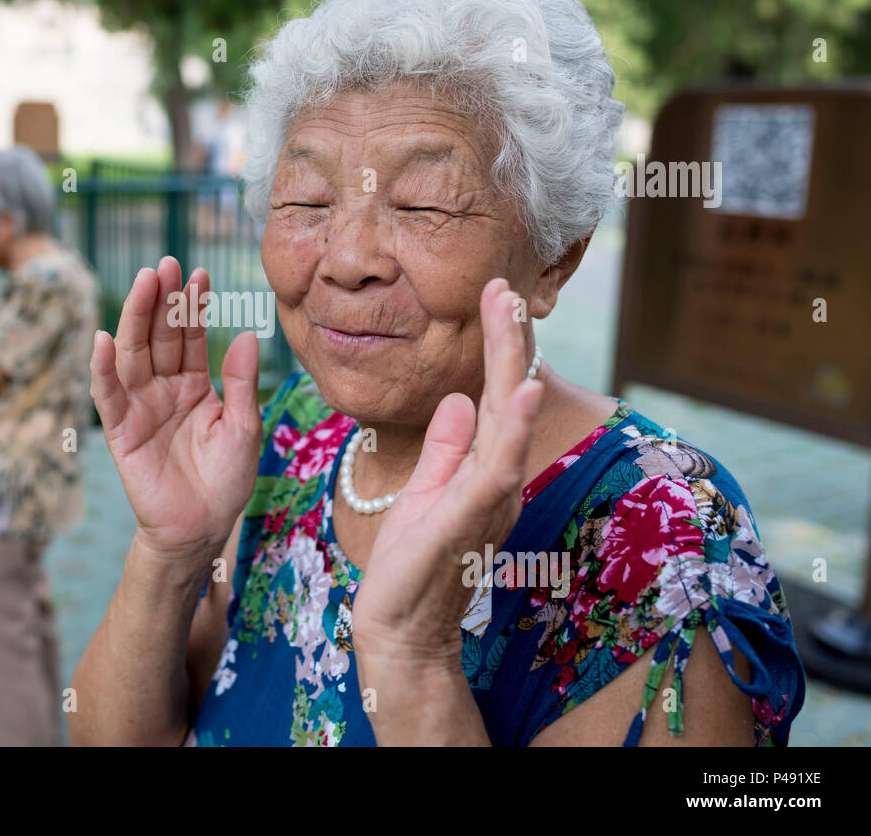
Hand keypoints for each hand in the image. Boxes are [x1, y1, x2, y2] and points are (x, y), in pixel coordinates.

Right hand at [90, 258, 261, 562]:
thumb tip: (246, 334)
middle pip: (159, 336)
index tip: (200, 272)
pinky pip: (108, 396)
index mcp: (194, 385)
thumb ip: (240, 382)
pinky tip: (103, 339)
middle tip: (167, 264)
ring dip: (136, 318)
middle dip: (163, 300)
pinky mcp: (120, 430)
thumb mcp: (243, 427)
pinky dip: (103, 368)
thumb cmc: (225, 481)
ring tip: (144, 283)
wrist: (200, 529)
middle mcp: (164, 389)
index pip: (190, 337)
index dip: (193, 306)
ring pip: (134, 354)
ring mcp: (140, 406)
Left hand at [352, 277, 544, 671]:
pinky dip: (509, 429)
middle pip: (508, 399)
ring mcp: (488, 501)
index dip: (499, 347)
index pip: (494, 396)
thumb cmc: (413, 565)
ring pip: (508, 423)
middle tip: (507, 287)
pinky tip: (517, 393)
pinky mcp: (467, 520)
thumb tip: (458, 398)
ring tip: (514, 317)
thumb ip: (445, 448)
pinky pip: (495, 470)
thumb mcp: (425, 492)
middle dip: (509, 341)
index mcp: (482, 469)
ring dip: (513, 369)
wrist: (400, 629)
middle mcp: (497, 481)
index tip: (496, 296)